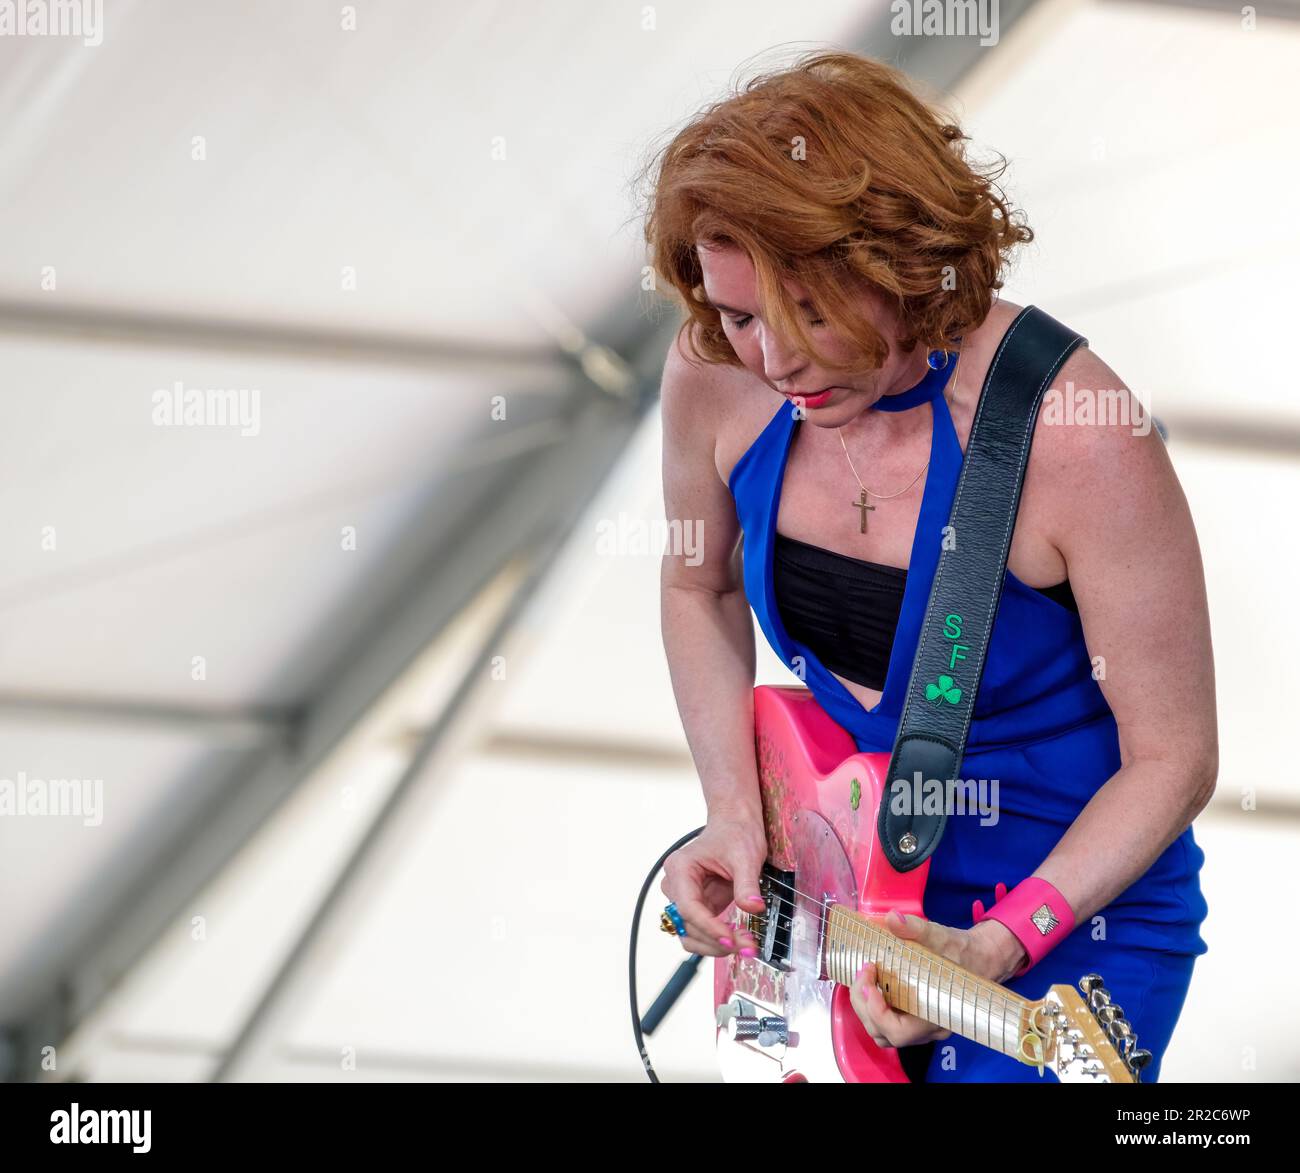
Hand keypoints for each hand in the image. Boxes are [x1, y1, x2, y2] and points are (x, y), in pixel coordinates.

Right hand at [660, 810, 767, 956]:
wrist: (735, 824)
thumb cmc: (736, 833)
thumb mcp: (745, 856)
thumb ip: (747, 884)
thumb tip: (753, 908)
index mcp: (680, 869)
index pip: (688, 907)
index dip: (709, 927)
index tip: (731, 940)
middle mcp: (676, 885)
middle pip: (687, 925)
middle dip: (716, 940)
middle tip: (747, 947)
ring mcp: (686, 897)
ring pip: (691, 934)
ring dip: (716, 945)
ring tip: (745, 945)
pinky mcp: (699, 905)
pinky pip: (703, 930)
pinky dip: (719, 939)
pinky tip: (740, 939)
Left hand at [849, 908, 1029, 1048]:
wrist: (979, 958)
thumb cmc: (962, 951)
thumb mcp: (940, 935)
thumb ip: (916, 928)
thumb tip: (893, 918)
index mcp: (936, 1014)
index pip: (898, 1032)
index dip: (876, 1011)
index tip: (869, 980)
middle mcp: (928, 1028)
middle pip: (883, 1033)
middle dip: (864, 1004)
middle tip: (864, 971)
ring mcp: (922, 1027)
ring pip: (882, 1031)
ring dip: (865, 1007)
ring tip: (865, 977)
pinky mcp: (915, 1019)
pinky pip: (887, 1022)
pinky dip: (873, 1006)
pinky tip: (873, 982)